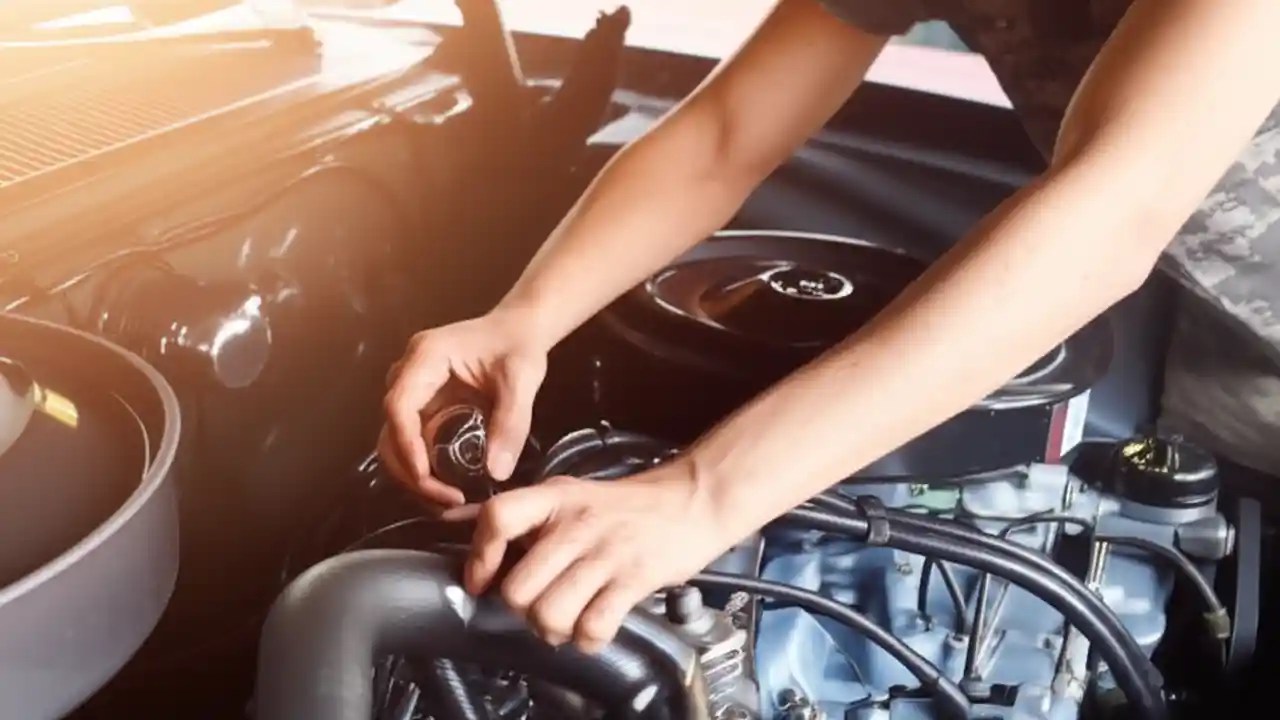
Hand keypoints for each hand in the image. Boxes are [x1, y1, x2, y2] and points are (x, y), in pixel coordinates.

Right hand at [379, 308, 548, 506]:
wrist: (516, 331)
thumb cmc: (518, 347)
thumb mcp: (522, 381)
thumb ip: (511, 422)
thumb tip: (496, 473)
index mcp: (425, 358)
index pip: (399, 407)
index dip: (407, 447)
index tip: (428, 480)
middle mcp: (407, 374)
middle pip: (390, 431)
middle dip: (411, 472)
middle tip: (447, 502)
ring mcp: (412, 392)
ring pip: (395, 443)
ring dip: (414, 477)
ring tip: (449, 503)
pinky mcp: (422, 408)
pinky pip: (412, 444)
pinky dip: (424, 470)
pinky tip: (448, 490)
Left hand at [442, 462, 731, 651]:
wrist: (690, 500)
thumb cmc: (625, 506)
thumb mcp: (569, 494)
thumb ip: (523, 515)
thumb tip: (461, 529)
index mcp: (554, 498)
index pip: (497, 517)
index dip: (480, 556)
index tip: (481, 580)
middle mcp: (576, 524)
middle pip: (518, 588)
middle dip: (523, 610)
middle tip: (538, 605)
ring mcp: (606, 552)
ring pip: (550, 614)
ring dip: (554, 630)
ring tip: (566, 620)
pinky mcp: (634, 578)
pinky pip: (593, 627)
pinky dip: (588, 640)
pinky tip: (594, 628)